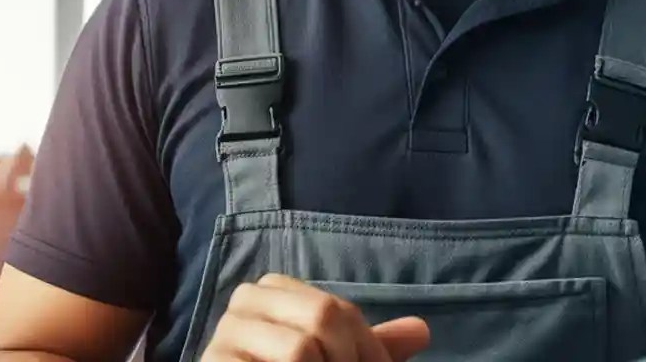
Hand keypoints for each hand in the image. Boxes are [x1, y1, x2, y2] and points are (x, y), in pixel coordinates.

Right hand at [202, 273, 430, 361]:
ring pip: (299, 349)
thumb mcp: (333, 361)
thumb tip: (422, 331)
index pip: (338, 309)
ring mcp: (223, 333)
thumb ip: (370, 347)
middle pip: (324, 317)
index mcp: (273, 289)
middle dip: (346, 360)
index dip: (365, 350)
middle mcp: (245, 301)